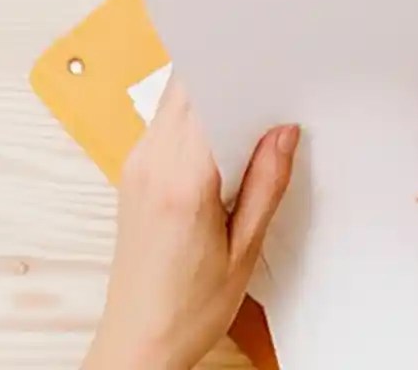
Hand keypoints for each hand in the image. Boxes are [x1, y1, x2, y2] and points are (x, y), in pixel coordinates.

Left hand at [84, 78, 299, 369]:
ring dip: (213, 98)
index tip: (277, 77)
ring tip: (254, 120)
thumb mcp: (245, 249)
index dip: (244, 78)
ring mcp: (135, 167)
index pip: (209, 99)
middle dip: (231, 78)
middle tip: (273, 91)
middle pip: (188, 89)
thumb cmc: (188, 308)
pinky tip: (226, 143)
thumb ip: (266, 183)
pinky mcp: (133, 174)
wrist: (138, 340)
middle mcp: (149, 166)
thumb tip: (284, 131)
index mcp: (180, 183)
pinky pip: (166, 126)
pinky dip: (198, 120)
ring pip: (175, 102)